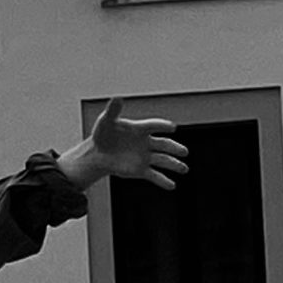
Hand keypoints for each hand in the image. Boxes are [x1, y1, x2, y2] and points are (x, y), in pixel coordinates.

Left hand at [62, 96, 187, 190]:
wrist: (97, 153)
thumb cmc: (103, 134)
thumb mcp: (106, 122)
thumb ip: (112, 111)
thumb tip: (117, 97)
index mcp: (140, 129)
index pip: (154, 126)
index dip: (162, 126)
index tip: (172, 127)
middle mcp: (147, 143)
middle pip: (164, 144)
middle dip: (175, 148)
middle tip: (184, 152)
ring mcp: (145, 157)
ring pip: (163, 160)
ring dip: (174, 164)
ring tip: (184, 169)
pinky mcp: (140, 170)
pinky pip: (154, 175)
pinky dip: (163, 181)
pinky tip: (172, 185)